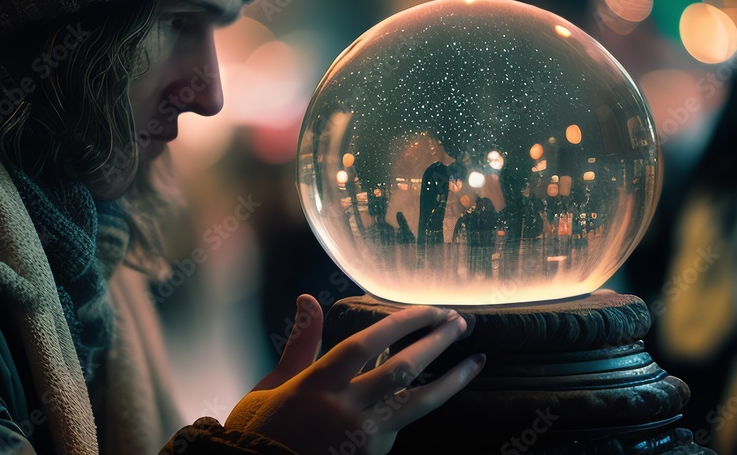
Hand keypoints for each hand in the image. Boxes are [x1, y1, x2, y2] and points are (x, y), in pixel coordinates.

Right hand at [225, 295, 483, 454]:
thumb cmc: (260, 431)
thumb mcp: (272, 383)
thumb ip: (301, 342)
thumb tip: (308, 299)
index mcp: (316, 385)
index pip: (366, 345)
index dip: (400, 323)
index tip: (428, 308)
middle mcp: (344, 410)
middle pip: (400, 370)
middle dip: (435, 343)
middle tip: (460, 322)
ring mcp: (362, 437)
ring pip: (417, 405)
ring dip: (450, 379)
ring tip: (476, 360)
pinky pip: (404, 425)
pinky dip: (424, 404)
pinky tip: (441, 389)